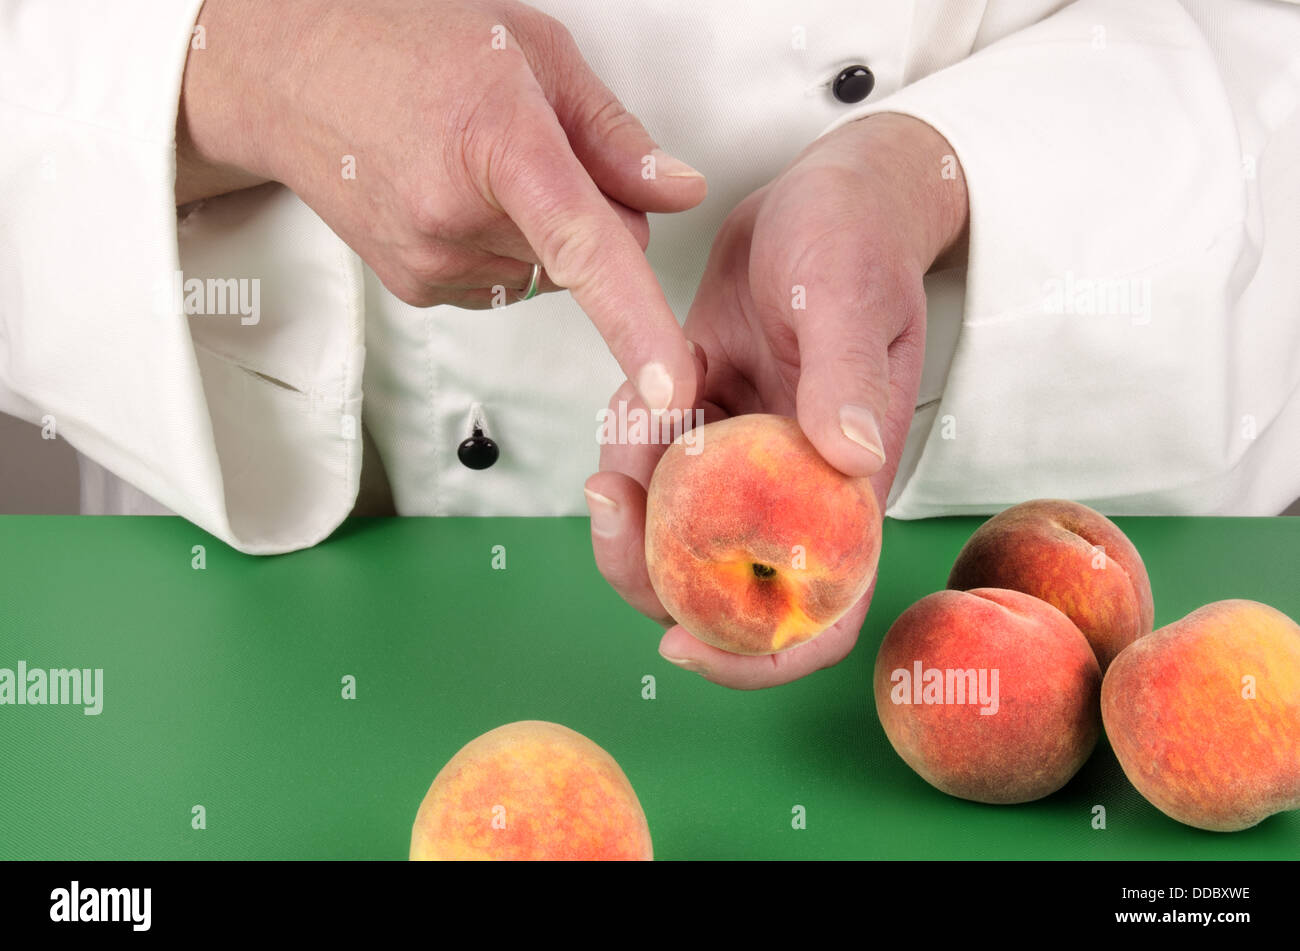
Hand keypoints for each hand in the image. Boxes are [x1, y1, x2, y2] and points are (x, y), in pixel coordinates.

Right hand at [176, 0, 704, 412]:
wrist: (289, 74)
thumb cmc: (403, 43)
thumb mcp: (531, 52)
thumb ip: (614, 133)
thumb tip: (678, 192)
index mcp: (499, 144)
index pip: (587, 248)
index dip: (638, 324)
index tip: (670, 388)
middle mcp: (458, 218)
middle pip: (595, 253)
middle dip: (594, 212)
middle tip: (535, 150)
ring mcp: (433, 263)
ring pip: (553, 274)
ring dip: (544, 232)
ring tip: (477, 164)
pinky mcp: (419, 290)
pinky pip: (508, 284)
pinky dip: (505, 249)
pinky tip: (458, 197)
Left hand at [586, 113, 967, 687]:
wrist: (828, 192)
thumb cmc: (858, 238)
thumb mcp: (851, 296)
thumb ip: (849, 376)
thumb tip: (850, 460)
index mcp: (845, 488)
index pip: (819, 614)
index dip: (757, 656)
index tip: (679, 647)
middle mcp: (793, 489)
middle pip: (720, 589)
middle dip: (648, 573)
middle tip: (607, 503)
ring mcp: (747, 461)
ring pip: (673, 532)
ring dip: (628, 498)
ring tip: (628, 415)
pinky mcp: (709, 420)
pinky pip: (651, 464)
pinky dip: (626, 441)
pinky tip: (635, 392)